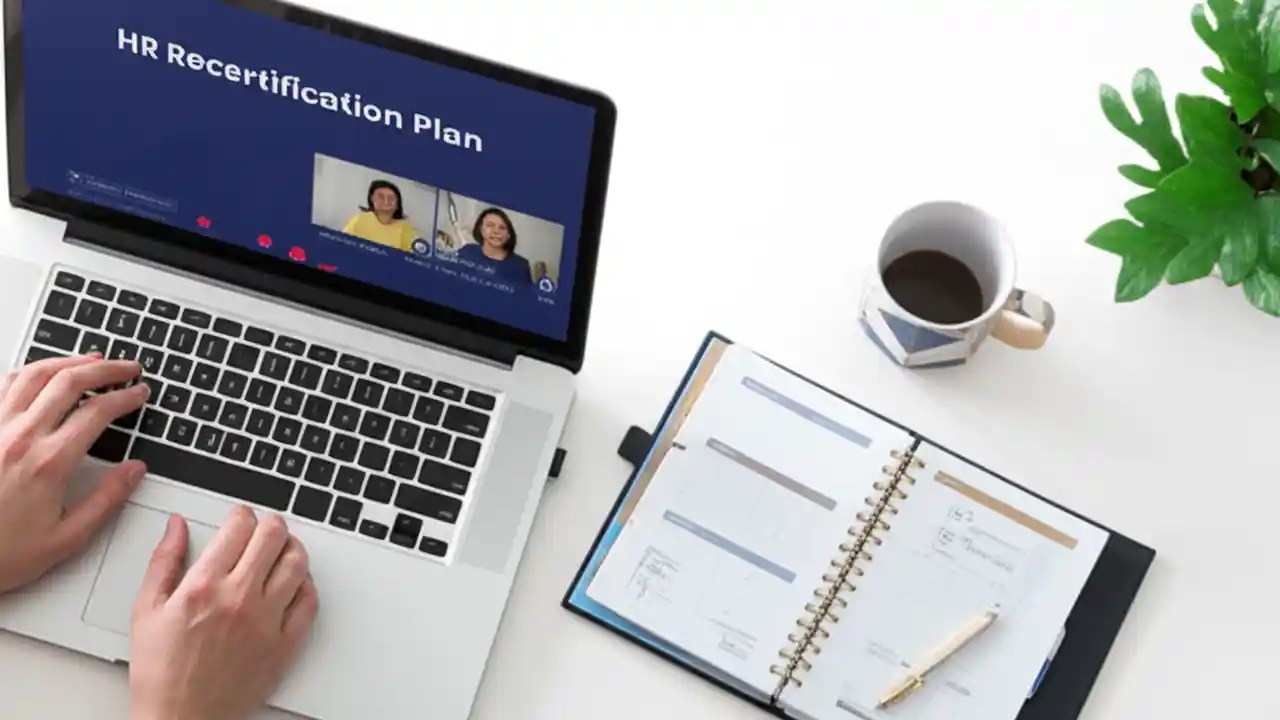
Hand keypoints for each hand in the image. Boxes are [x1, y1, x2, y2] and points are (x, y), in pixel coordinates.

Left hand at [0, 354, 148, 594]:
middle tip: (126, 367)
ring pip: (35, 374)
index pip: (98, 412)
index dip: (125, 396)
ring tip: (91, 359)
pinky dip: (30, 370)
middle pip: (69, 381)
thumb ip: (106, 500)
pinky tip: (43, 372)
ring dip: (69, 360)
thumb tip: (133, 471)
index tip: (139, 392)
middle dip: (106, 368)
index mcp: (48, 463)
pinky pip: (4, 384)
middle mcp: (19, 437)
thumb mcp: (65, 539)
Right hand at [129, 507, 318, 719]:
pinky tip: (295, 583)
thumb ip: (164, 561)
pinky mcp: (284, 645)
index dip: (242, 515)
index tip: (240, 517)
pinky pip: (309, 603)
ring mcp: (266, 622)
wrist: (180, 718)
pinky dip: (306, 585)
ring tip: (283, 549)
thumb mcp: (146, 610)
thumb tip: (177, 527)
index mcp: (203, 586)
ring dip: (292, 548)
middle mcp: (239, 599)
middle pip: (274, 538)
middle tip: (265, 527)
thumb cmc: (161, 672)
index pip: (239, 528)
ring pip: (297, 564)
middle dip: (271, 523)